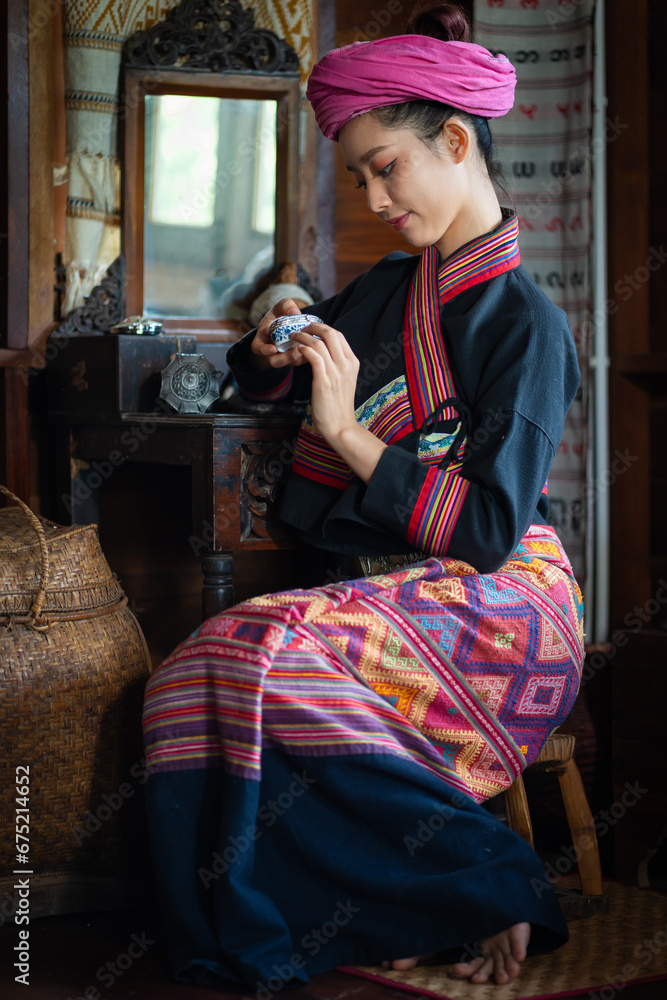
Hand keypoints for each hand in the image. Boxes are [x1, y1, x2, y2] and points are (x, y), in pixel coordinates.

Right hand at [250, 298, 310, 369]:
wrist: (287, 327)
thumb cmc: (279, 317)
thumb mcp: (280, 308)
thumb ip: (285, 305)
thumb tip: (295, 312)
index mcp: (262, 341)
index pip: (259, 349)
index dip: (264, 350)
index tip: (273, 349)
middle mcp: (271, 354)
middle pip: (276, 361)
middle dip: (287, 357)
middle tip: (297, 348)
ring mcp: (285, 359)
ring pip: (292, 362)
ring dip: (301, 356)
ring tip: (309, 344)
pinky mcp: (297, 360)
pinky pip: (303, 361)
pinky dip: (310, 353)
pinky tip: (316, 343)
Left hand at [290, 321, 359, 442]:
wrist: (340, 426)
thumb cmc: (339, 405)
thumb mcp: (344, 380)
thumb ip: (338, 365)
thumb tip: (324, 353)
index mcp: (352, 362)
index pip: (339, 335)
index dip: (323, 327)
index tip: (311, 328)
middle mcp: (346, 364)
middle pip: (331, 333)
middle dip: (313, 326)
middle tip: (301, 328)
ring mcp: (336, 372)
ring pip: (319, 342)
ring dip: (303, 336)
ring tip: (293, 337)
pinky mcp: (323, 381)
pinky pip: (313, 356)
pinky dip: (303, 349)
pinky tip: (297, 350)